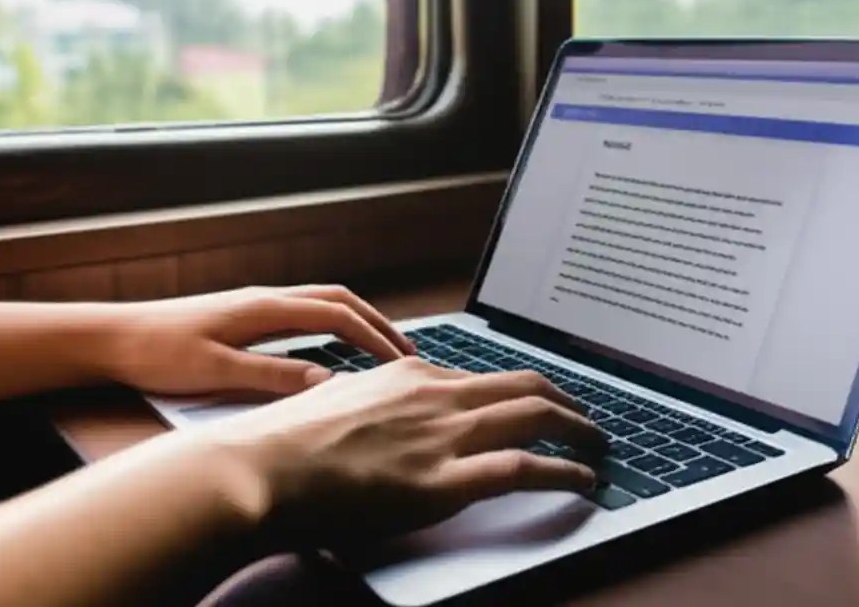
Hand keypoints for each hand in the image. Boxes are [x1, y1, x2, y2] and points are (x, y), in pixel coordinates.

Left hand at [102, 285, 414, 396]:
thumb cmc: (157, 354)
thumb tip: (328, 383)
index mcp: (264, 308)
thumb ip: (273, 376)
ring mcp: (254, 304)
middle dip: (377, 322)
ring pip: (321, 301)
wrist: (111, 338)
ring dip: (356, 320)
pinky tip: (331, 348)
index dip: (374, 337)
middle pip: (337, 299)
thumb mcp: (216, 372)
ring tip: (380, 347)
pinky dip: (332, 323)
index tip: (401, 362)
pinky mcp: (242, 316)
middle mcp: (264, 298)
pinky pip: (302, 311)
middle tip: (406, 352)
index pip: (336, 315)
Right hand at [201, 358, 604, 546]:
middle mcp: (436, 396)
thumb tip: (378, 410)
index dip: (519, 394)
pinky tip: (583, 479)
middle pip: (525, 385)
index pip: (484, 379)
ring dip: (579, 430)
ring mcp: (443, 436)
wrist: (260, 468)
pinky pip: (524, 469)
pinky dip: (565, 471)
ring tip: (598, 445)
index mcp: (409, 376)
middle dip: (567, 401)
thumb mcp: (336, 401)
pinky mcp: (443, 482)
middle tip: (585, 418)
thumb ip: (370, 402)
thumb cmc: (285, 443)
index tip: (536, 406)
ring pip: (537, 416)